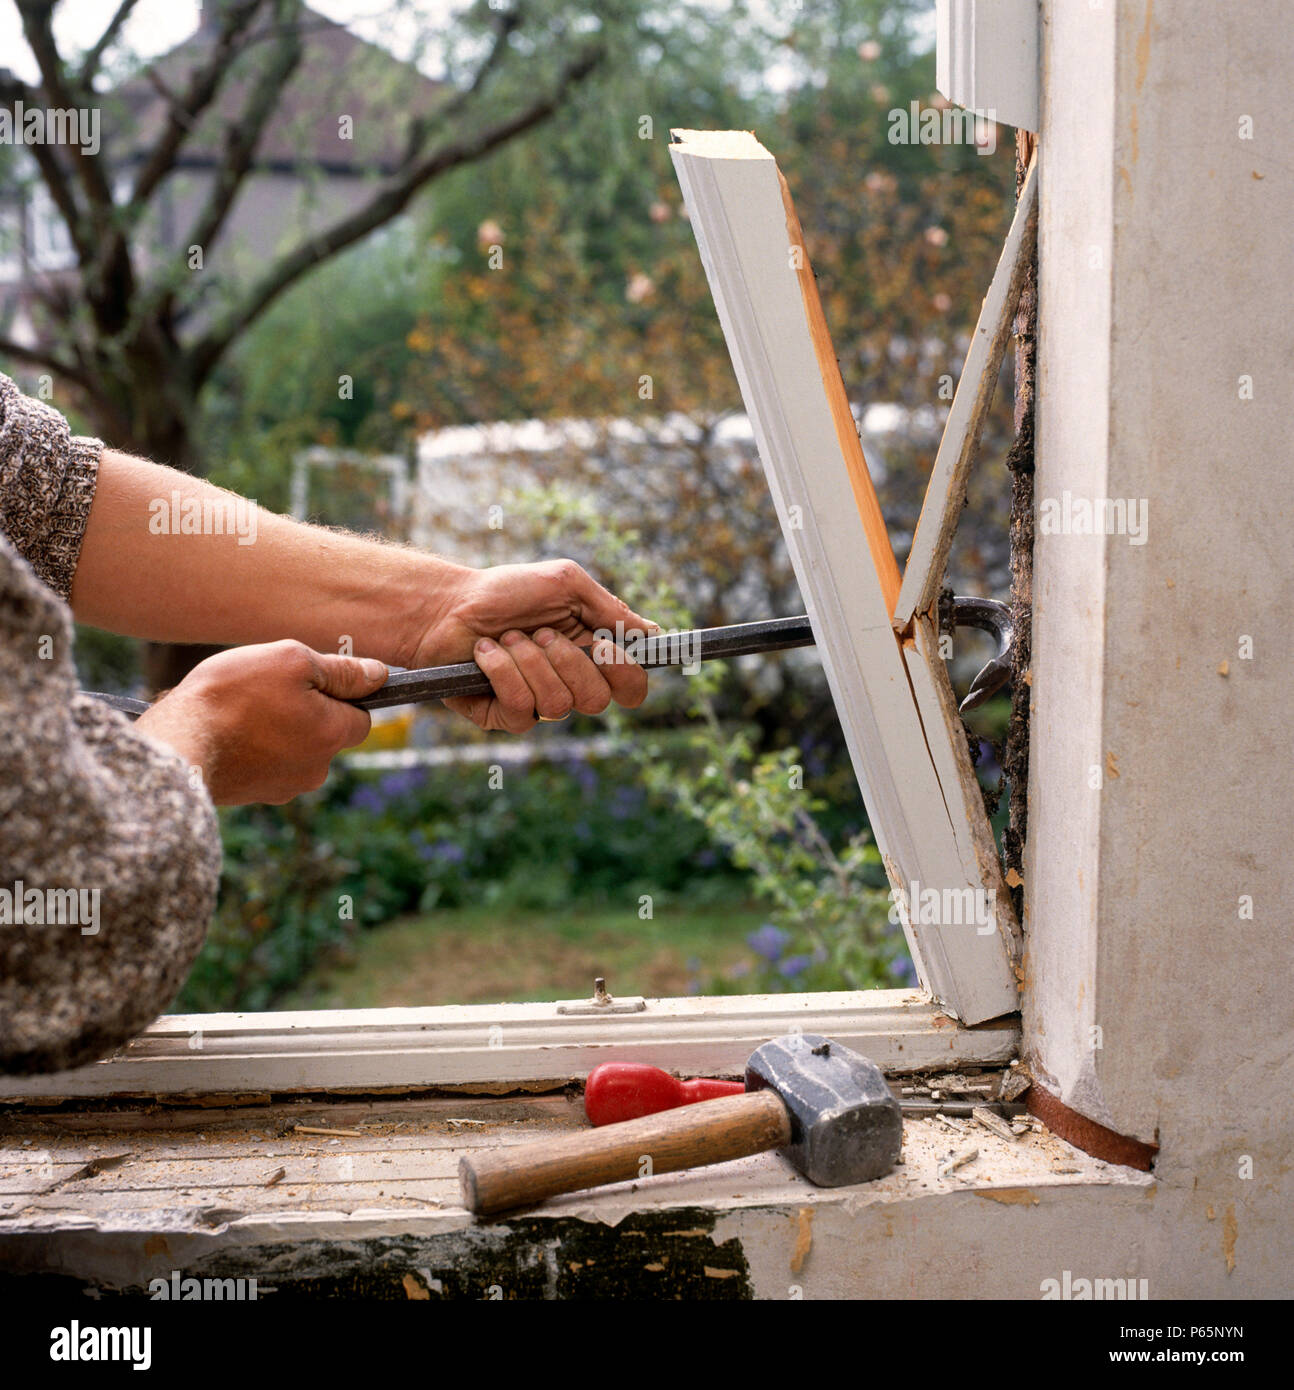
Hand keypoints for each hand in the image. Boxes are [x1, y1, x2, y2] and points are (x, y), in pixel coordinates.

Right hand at [134, 640, 386, 804]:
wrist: (176, 744)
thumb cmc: (233, 696)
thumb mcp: (292, 661)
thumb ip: (341, 670)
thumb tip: (379, 674)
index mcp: (332, 736)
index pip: (362, 716)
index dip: (341, 694)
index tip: (310, 681)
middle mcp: (316, 769)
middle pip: (327, 733)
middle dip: (306, 711)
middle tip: (268, 690)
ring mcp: (283, 787)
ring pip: (295, 748)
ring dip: (278, 728)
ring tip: (242, 709)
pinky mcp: (253, 794)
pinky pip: (266, 763)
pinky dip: (253, 747)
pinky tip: (228, 731)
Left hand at [411, 559, 654, 733]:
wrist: (446, 605)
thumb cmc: (505, 591)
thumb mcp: (564, 584)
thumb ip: (609, 609)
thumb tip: (651, 634)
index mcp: (592, 656)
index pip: (631, 687)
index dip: (625, 673)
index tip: (602, 645)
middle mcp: (570, 685)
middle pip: (598, 701)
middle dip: (568, 660)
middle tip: (541, 632)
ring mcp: (538, 704)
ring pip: (559, 705)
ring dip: (529, 661)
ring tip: (507, 638)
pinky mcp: (504, 716)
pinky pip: (521, 708)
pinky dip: (502, 671)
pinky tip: (485, 653)